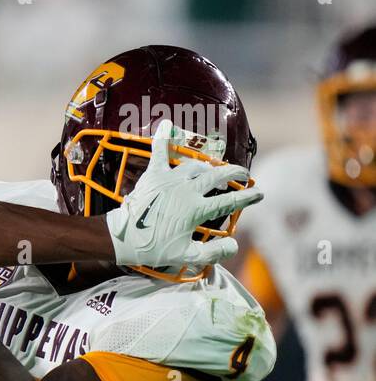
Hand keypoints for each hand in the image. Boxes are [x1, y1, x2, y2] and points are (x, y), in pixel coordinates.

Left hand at [108, 120, 262, 269]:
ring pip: (195, 166)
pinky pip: (159, 153)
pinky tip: (166, 124)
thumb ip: (213, 253)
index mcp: (197, 209)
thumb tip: (234, 244)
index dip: (248, 197)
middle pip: (217, 176)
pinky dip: (162, 139)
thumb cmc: (154, 249)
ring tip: (214, 170)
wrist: (121, 238)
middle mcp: (187, 190)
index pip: (230, 201)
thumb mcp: (185, 257)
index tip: (260, 193)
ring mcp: (169, 180)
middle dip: (234, 173)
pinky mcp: (153, 176)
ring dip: (207, 167)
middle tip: (244, 174)